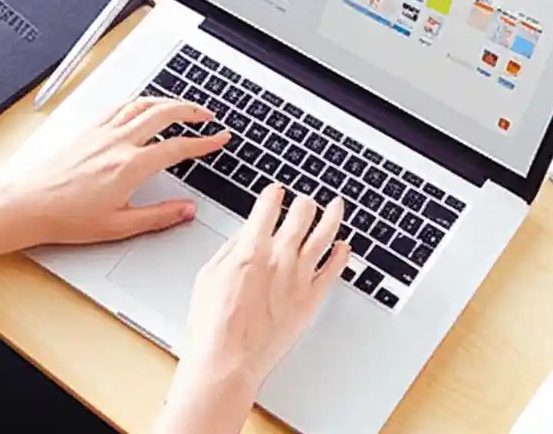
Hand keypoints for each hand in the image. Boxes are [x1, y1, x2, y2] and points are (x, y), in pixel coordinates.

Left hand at [0, 97, 229, 245]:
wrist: (26, 206)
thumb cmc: (66, 218)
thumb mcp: (119, 226)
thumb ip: (159, 216)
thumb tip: (186, 210)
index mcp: (130, 166)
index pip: (177, 147)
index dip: (204, 142)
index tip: (219, 139)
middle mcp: (117, 142)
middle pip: (163, 113)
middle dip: (191, 110)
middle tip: (207, 116)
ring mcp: (101, 132)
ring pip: (142, 104)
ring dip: (167, 101)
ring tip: (182, 106)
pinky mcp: (87, 131)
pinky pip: (120, 107)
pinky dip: (140, 103)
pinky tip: (143, 108)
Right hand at [159, 185, 348, 431]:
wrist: (227, 361)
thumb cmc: (212, 326)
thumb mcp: (208, 276)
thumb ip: (230, 250)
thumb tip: (245, 234)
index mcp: (252, 248)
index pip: (269, 207)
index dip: (273, 195)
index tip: (276, 191)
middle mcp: (280, 258)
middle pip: (301, 215)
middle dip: (303, 203)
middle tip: (305, 200)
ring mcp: (299, 278)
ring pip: (324, 235)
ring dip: (332, 216)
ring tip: (336, 205)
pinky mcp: (311, 300)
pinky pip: (333, 270)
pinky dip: (341, 255)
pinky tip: (344, 246)